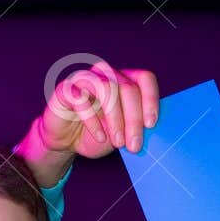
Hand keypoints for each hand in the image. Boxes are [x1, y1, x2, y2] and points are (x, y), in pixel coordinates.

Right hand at [17, 59, 158, 184]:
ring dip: (116, 120)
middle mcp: (106, 75)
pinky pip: (81, 99)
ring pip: (107, 89)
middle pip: (128, 87)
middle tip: (134, 145)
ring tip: (117, 143)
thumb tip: (153, 132)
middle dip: (134, 119)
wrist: (67, 141)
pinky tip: (98, 136)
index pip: (144, 79)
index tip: (151, 125)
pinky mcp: (66, 90)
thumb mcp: (123, 134)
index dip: (150, 100)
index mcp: (124, 81)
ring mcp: (85, 79)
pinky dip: (93, 121)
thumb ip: (137, 128)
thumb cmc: (98, 134)